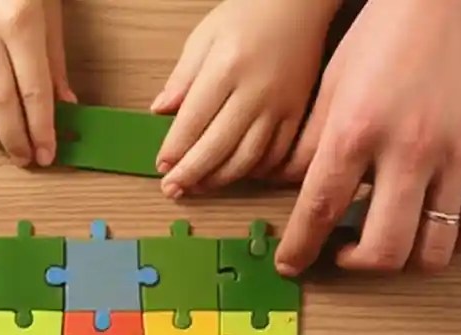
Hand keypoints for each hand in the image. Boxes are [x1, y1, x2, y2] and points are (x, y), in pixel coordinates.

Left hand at [152, 0, 338, 197]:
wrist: (300, 5)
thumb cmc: (248, 15)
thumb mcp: (204, 36)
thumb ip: (182, 77)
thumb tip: (160, 110)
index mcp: (226, 68)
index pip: (193, 120)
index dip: (175, 149)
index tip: (161, 166)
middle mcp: (255, 91)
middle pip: (218, 146)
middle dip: (191, 173)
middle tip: (171, 189)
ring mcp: (280, 105)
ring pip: (248, 157)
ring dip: (219, 179)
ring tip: (197, 187)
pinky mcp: (297, 113)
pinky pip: (276, 154)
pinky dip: (253, 172)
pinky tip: (233, 175)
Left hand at [276, 0, 460, 275]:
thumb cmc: (386, 35)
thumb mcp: (332, 86)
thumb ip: (309, 143)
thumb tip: (289, 189)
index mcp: (356, 132)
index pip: (319, 210)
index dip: (301, 249)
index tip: (291, 264)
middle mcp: (408, 150)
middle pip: (383, 249)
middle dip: (357, 265)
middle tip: (345, 252)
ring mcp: (458, 156)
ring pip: (435, 249)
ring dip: (407, 261)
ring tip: (391, 241)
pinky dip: (456, 242)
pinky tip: (435, 229)